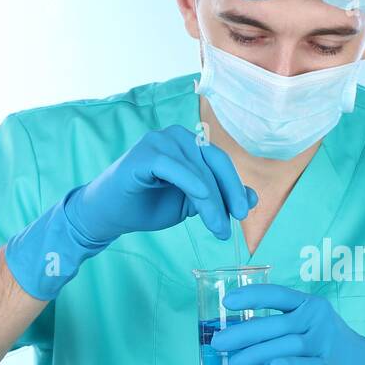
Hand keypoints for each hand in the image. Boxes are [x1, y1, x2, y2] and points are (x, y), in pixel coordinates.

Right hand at [5, 125, 254, 300]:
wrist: (110, 214)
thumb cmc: (148, 206)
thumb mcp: (192, 204)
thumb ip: (219, 198)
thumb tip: (253, 198)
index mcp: (189, 145)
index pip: (220, 162)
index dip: (234, 186)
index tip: (243, 213)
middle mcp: (176, 137)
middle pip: (213, 163)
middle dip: (227, 195)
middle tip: (234, 222)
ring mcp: (159, 141)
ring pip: (197, 170)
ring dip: (211, 200)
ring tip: (217, 227)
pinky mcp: (144, 153)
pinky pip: (174, 167)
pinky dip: (191, 182)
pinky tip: (202, 199)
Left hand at [210, 284, 364, 364]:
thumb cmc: (325, 347)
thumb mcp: (306, 328)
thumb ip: (278, 327)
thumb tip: (234, 335)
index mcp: (308, 305)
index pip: (277, 295)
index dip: (251, 296)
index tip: (226, 302)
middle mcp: (317, 319)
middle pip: (275, 324)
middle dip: (244, 332)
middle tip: (218, 342)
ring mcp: (324, 342)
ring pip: (285, 345)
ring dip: (257, 353)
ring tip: (233, 362)